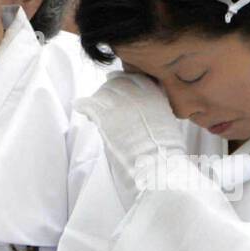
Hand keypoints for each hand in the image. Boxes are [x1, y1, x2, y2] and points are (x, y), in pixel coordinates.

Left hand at [75, 73, 185, 209]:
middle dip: (110, 90)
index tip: (120, 87)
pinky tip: (80, 106)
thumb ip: (157, 116)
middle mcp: (139, 96)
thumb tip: (149, 117)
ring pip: (103, 92)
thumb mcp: (169, 129)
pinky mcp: (106, 119)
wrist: (159, 171)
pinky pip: (88, 105)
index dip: (127, 83)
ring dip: (97, 99)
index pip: (138, 79)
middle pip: (118, 83)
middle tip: (103, 99)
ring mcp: (122, 106)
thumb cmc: (167, 159)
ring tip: (92, 106)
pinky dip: (83, 105)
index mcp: (157, 98)